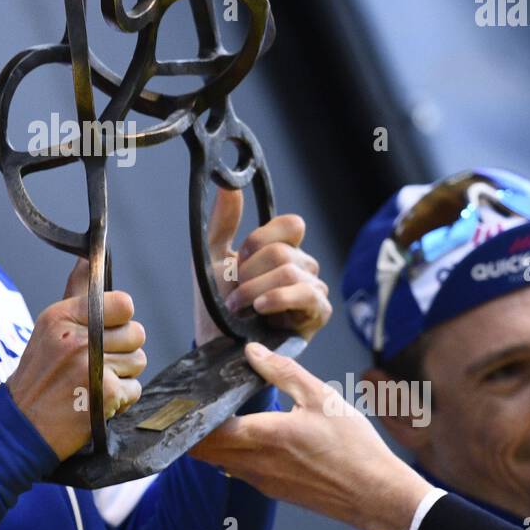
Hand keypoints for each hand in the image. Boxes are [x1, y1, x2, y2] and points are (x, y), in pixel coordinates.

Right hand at [7, 256, 146, 460]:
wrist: (20, 428)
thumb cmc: (38, 377)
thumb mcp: (49, 330)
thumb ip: (76, 297)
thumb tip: (87, 259)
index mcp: (62, 316)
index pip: (123, 303)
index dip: (120, 320)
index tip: (106, 332)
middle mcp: (77, 338)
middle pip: (137, 333)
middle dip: (122, 351)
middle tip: (97, 364)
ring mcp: (92, 366)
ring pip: (139, 362)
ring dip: (122, 376)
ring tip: (93, 383)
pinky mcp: (105, 394)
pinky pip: (135, 390)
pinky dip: (120, 400)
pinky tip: (95, 402)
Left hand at [189, 344, 433, 529]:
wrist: (375, 495)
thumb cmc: (353, 446)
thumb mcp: (320, 397)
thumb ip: (282, 371)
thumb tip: (252, 351)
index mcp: (263, 435)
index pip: (207, 430)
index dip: (193, 416)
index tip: (188, 399)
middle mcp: (255, 463)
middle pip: (206, 450)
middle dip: (196, 430)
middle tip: (196, 407)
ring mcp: (263, 482)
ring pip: (221, 462)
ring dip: (213, 444)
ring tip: (219, 419)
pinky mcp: (275, 492)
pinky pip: (241, 472)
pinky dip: (233, 456)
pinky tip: (250, 439)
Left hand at [192, 186, 331, 345]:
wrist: (217, 344)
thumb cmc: (216, 303)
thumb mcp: (211, 258)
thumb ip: (222, 222)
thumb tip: (230, 185)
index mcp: (283, 249)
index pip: (292, 225)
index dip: (260, 240)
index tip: (239, 260)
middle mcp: (303, 266)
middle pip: (283, 251)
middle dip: (249, 273)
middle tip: (234, 294)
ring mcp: (313, 288)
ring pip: (289, 271)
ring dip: (255, 290)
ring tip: (241, 308)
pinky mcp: (318, 312)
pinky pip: (307, 294)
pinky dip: (277, 299)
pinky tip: (260, 310)